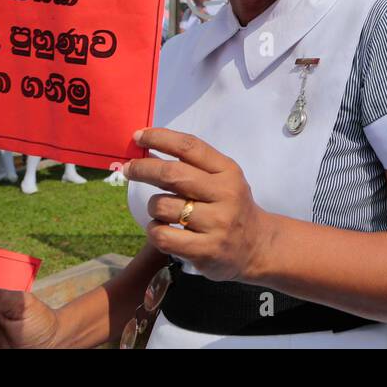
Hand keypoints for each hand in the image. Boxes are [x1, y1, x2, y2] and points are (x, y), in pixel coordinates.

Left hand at [126, 129, 272, 283]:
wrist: (257, 245)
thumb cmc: (230, 206)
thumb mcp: (222, 179)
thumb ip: (192, 166)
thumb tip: (147, 153)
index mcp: (228, 171)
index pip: (190, 147)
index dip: (160, 138)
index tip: (139, 136)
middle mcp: (225, 194)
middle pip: (172, 175)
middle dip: (143, 169)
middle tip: (129, 170)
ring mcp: (217, 223)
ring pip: (162, 207)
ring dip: (153, 207)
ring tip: (161, 212)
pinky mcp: (206, 250)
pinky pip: (162, 235)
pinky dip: (154, 230)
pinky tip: (163, 230)